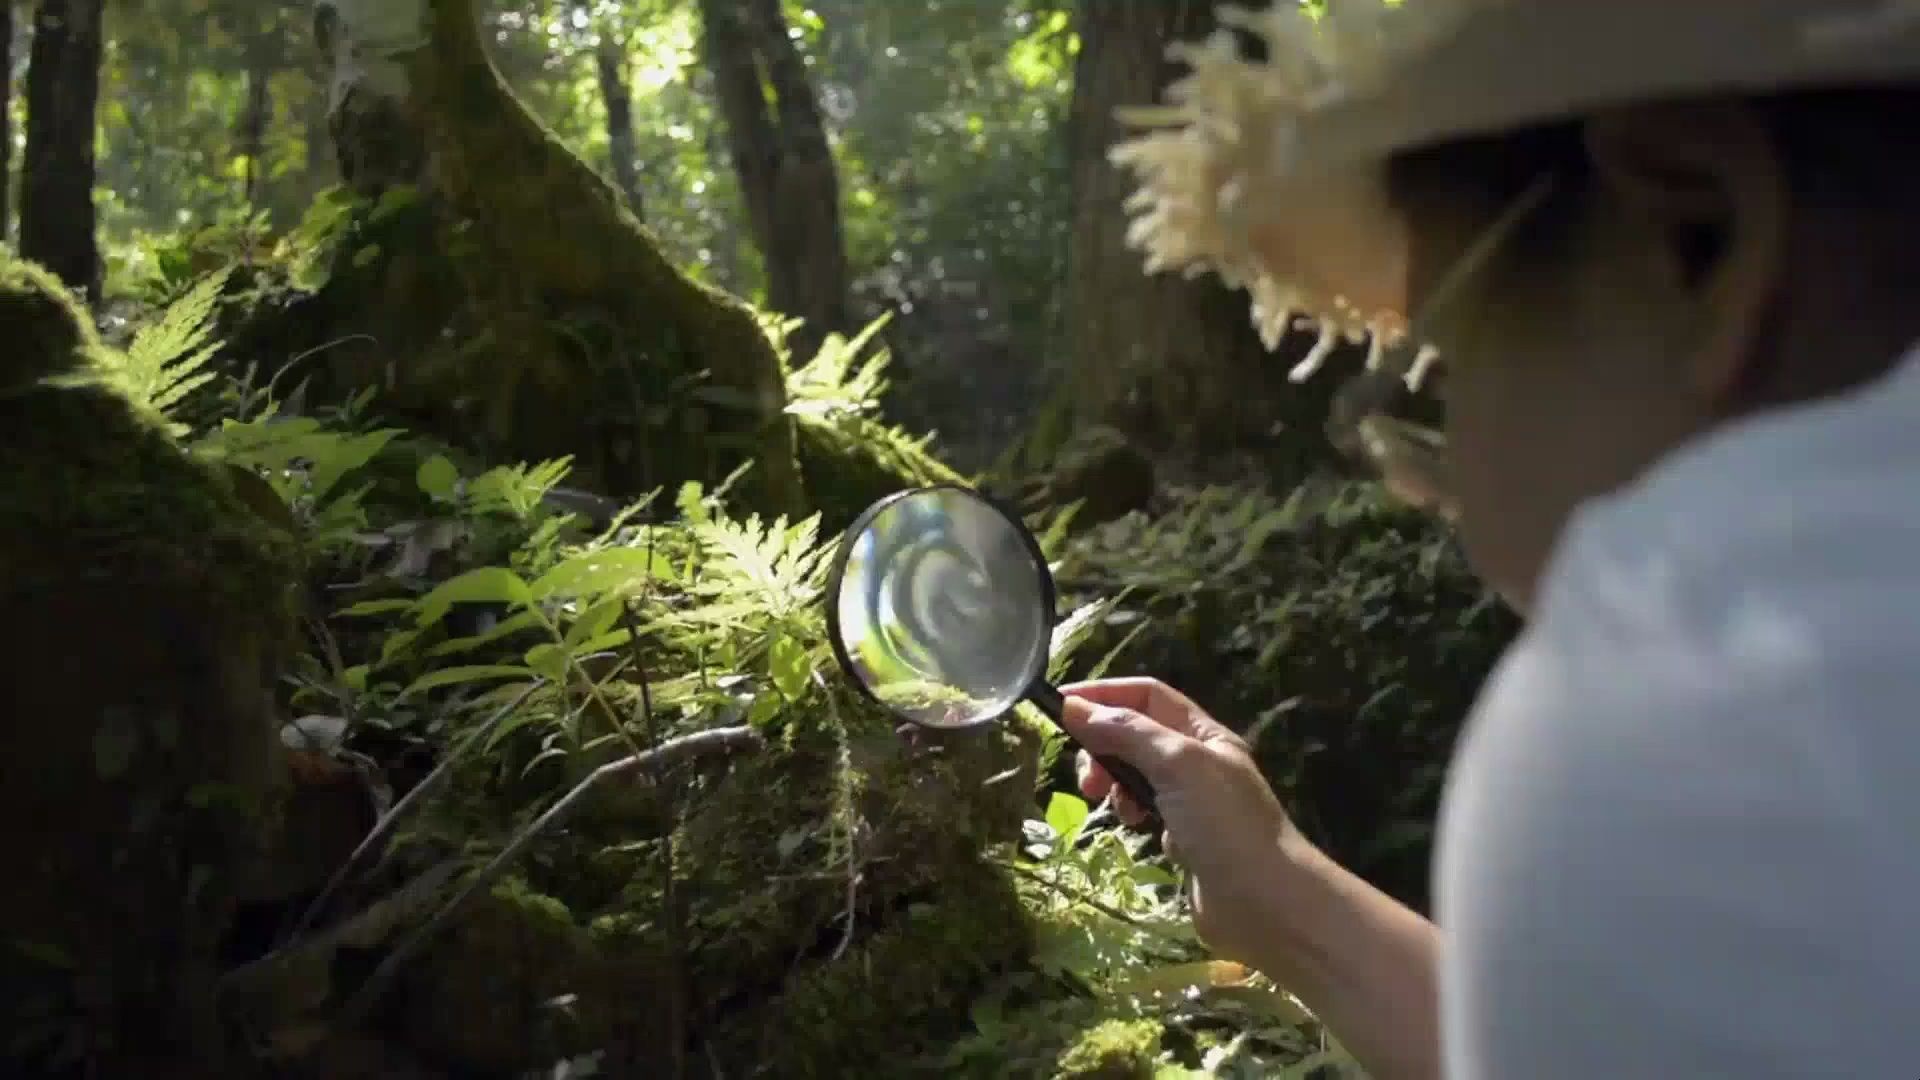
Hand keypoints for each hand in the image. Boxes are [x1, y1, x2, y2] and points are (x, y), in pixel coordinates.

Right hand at [1059, 677, 1301, 967]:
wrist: (1266, 904)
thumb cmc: (1224, 825)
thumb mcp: (1176, 765)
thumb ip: (1126, 732)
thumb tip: (1073, 707)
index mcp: (1204, 735)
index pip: (1146, 696)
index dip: (1104, 695)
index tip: (1060, 708)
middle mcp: (1199, 762)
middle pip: (1136, 734)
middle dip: (1104, 747)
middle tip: (1087, 779)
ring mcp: (1193, 803)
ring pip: (1137, 775)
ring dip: (1115, 783)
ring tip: (1110, 805)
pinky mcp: (1185, 840)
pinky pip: (1146, 811)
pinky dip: (1133, 813)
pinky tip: (1138, 828)